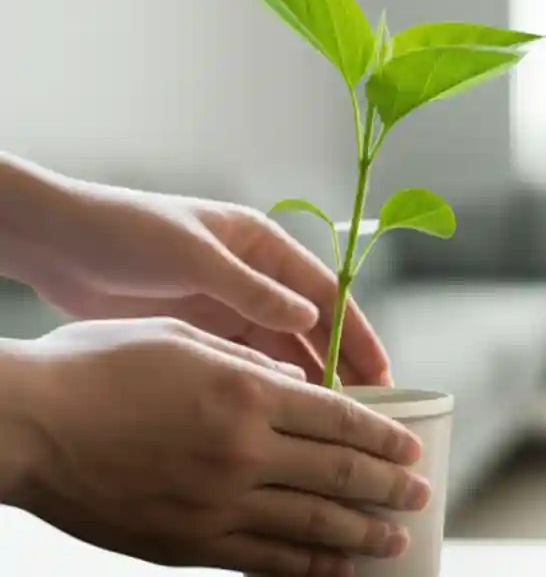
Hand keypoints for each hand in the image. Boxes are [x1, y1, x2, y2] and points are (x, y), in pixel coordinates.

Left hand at [2, 160, 388, 384]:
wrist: (56, 244)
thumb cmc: (124, 232)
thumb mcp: (192, 256)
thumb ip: (251, 290)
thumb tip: (309, 317)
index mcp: (261, 244)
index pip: (326, 291)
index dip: (356, 332)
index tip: (383, 370)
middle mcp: (254, 276)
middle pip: (312, 325)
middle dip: (343, 363)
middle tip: (373, 408)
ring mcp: (228, 305)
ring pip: (284, 349)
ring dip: (310, 379)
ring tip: (336, 420)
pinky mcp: (202, 332)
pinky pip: (249, 363)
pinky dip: (272, 385)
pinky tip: (286, 413)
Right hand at [7, 319, 429, 575]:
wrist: (24, 427)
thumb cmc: (97, 367)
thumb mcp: (184, 340)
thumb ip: (250, 364)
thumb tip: (298, 384)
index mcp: (249, 393)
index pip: (342, 421)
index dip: (384, 439)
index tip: (412, 450)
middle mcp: (244, 451)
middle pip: (339, 475)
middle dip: (388, 487)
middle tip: (421, 495)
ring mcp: (217, 503)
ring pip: (311, 524)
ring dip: (361, 533)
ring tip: (395, 538)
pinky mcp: (187, 542)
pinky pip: (262, 560)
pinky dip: (305, 565)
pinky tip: (334, 567)